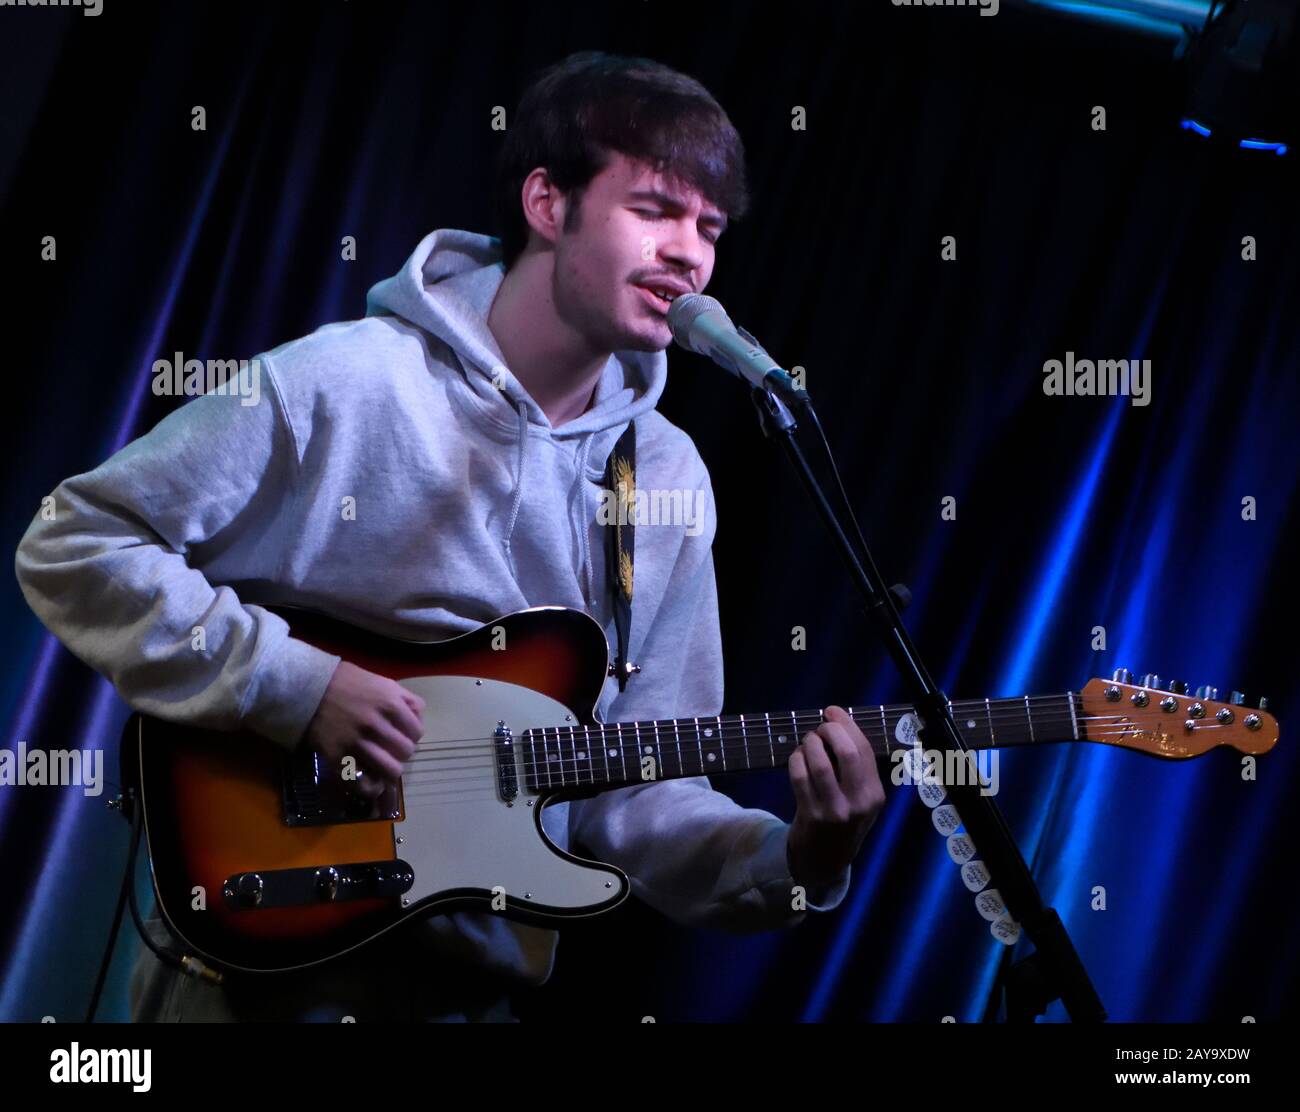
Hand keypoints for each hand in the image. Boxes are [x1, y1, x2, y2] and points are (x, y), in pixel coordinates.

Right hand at [303, 661, 424, 796]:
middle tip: (391, 751)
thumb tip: (419, 719)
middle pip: (406, 752)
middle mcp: (376, 725)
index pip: (417, 732)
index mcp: (390, 704)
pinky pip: (362, 784)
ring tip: (383, 768)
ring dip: (390, 772)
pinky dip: (370, 788)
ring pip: (391, 770)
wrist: (308, 687)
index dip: (412, 736)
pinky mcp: (337, 758)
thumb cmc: (348, 682)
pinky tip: (371, 784)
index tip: (403, 736)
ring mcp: (357, 743)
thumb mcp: (384, 682)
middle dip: (401, 753)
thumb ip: (406, 699)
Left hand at [786, 705, 885, 887]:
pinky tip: (797, 758)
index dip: (847, 725)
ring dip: (810, 744)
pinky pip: (800, 776)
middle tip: (821, 727)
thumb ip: (855, 768)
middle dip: (830, 730)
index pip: (864, 750)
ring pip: (820, 763)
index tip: (833, 712)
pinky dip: (796, 760)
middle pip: (847, 753)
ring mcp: (835, 810)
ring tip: (808, 742)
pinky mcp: (811, 815)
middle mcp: (859, 803)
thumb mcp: (861, 799)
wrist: (825, 860)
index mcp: (875, 794)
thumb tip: (837, 723)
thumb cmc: (843, 818)